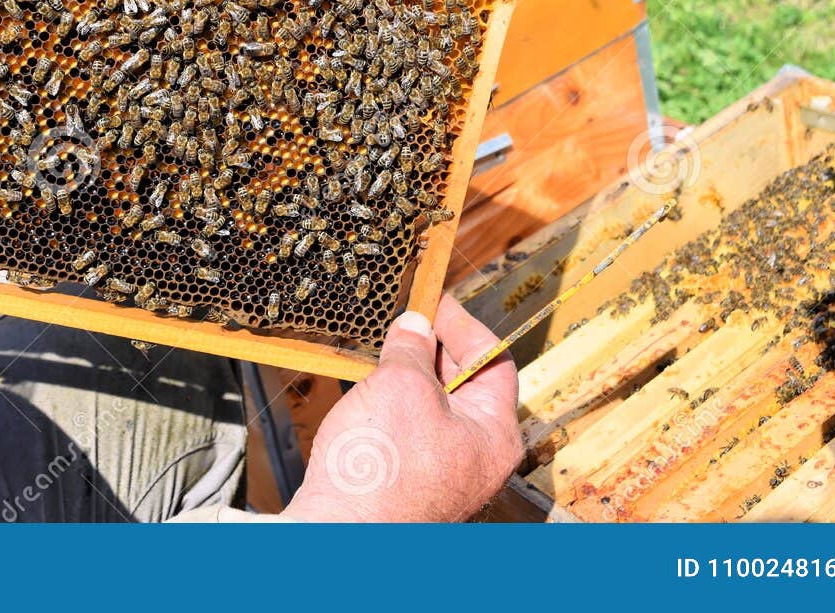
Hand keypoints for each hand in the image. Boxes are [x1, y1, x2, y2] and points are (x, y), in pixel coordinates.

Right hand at [282, 294, 522, 521]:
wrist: (340, 534)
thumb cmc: (381, 470)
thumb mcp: (400, 386)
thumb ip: (411, 349)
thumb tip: (414, 326)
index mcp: (494, 433)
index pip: (493, 361)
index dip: (462, 324)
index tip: (434, 300)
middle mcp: (477, 455)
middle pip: (465, 384)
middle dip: (434, 348)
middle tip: (405, 319)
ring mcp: (445, 472)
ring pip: (435, 406)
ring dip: (410, 374)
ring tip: (384, 349)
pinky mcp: (412, 482)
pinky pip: (412, 430)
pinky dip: (396, 403)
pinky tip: (371, 389)